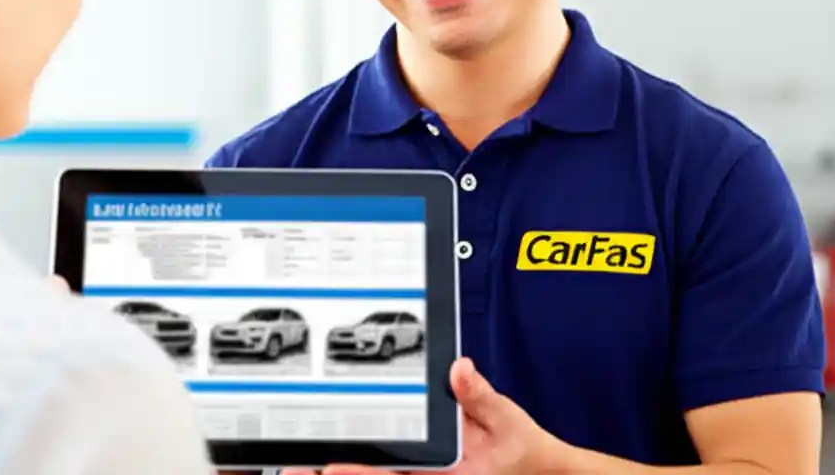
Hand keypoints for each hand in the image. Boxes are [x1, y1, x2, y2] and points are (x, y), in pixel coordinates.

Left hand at [283, 358, 571, 474]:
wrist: (539, 470)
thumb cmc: (522, 451)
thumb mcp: (507, 420)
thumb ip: (480, 397)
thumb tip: (458, 369)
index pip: (393, 473)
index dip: (361, 471)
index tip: (332, 467)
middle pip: (374, 474)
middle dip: (336, 472)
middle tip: (296, 467)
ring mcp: (420, 471)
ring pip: (375, 470)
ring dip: (340, 468)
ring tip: (296, 464)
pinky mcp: (419, 465)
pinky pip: (386, 463)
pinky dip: (358, 460)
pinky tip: (327, 452)